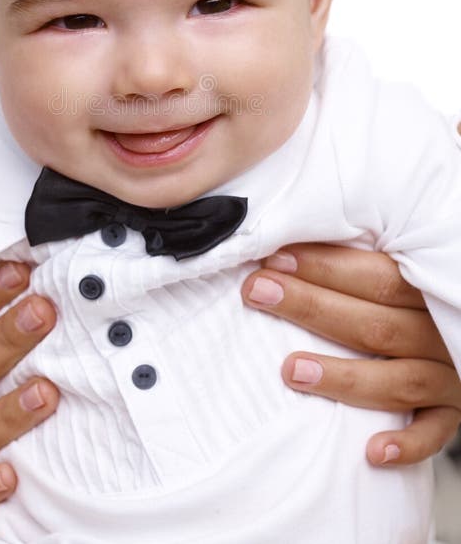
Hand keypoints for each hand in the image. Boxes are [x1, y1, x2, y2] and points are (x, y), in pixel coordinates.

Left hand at [241, 244, 460, 465]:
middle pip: (375, 323)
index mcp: (424, 288)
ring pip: (399, 379)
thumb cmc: (405, 299)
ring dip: (344, 377)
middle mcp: (439, 331)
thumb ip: (352, 262)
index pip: (377, 275)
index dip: (324, 267)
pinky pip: (433, 433)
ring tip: (290, 370)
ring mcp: (446, 375)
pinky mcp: (449, 413)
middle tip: (259, 293)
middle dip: (312, 307)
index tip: (274, 261)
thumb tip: (280, 251)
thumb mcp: (389, 272)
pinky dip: (407, 444)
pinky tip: (373, 450)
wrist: (449, 337)